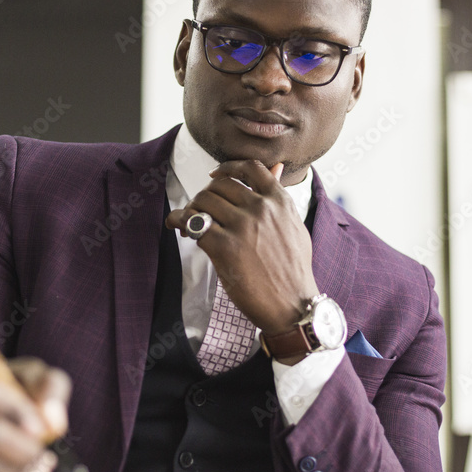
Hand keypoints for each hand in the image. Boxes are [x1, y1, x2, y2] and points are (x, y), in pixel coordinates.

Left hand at [166, 160, 318, 336]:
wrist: (293, 305)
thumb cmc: (294, 270)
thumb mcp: (295, 226)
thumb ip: (280, 199)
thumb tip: (277, 168)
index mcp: (279, 201)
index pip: (250, 168)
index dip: (228, 167)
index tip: (215, 175)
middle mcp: (261, 208)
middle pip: (220, 185)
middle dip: (205, 195)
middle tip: (200, 210)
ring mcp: (242, 227)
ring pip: (203, 201)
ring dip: (190, 209)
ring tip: (187, 222)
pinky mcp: (224, 247)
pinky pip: (193, 224)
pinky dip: (178, 221)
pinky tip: (177, 227)